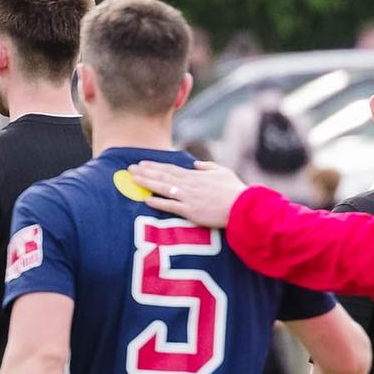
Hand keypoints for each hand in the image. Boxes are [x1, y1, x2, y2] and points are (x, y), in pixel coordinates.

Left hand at [129, 160, 249, 228]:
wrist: (242, 206)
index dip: (155, 166)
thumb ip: (207, 167)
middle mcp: (189, 184)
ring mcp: (189, 197)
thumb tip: (196, 164)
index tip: (142, 163)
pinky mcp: (190, 211)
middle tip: (130, 168)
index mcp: (196, 175)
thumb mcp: (222, 172)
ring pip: (163, 188)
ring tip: (133, 179)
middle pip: (163, 175)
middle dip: (145, 172)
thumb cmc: (235, 190)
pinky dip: (158, 202)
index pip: (171, 168)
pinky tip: (147, 200)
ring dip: (147, 183)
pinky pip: (171, 206)